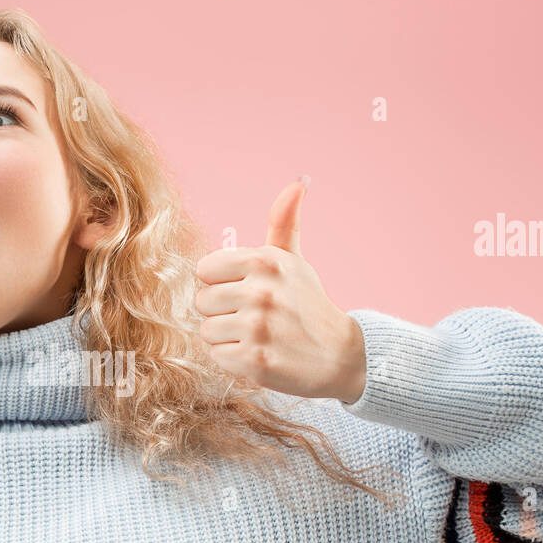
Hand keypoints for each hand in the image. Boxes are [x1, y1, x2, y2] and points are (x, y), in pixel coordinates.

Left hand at [194, 179, 365, 403]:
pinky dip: (234, 360)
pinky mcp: (254, 361)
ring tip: (257, 336)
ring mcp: (257, 328)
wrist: (341, 356)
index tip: (244, 292)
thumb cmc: (308, 306)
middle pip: (202, 301)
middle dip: (222, 312)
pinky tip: (260, 354)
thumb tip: (299, 181)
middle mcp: (260, 292)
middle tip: (254, 318)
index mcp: (264, 261)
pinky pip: (217, 357)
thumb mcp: (294, 261)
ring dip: (227, 338)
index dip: (221, 283)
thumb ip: (283, 223)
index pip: (205, 269)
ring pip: (207, 331)